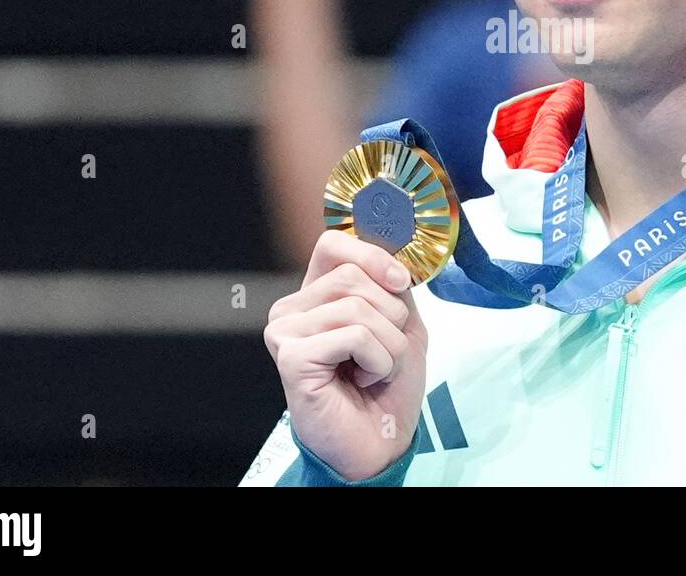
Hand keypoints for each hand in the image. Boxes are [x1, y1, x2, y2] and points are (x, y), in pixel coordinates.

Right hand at [264, 230, 428, 480]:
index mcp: (314, 295)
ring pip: (357, 307)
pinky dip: (377, 359)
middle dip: (390, 315)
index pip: (333, 244)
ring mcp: (286, 333)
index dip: (372, 256)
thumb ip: (391, 285)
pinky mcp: (292, 358)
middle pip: (353, 276)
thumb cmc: (387, 385)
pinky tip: (363, 379)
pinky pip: (354, 335)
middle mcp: (291, 310)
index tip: (400, 281)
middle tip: (385, 351)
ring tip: (375, 369)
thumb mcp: (399, 322)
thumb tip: (393, 257)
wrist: (383, 440)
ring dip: (388, 344)